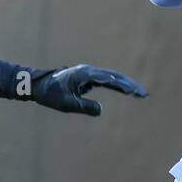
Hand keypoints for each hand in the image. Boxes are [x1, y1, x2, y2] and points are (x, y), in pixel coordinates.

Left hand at [29, 64, 147, 115]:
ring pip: (111, 77)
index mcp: (84, 74)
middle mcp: (88, 71)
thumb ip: (84, 106)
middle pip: (114, 76)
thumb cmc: (50, 94)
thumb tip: (101, 110)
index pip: (108, 79)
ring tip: (139, 93)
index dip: (122, 86)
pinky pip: (106, 80)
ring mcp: (88, 73)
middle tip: (144, 94)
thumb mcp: (66, 104)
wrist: (37, 85)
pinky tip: (126, 91)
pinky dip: (117, 85)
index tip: (134, 92)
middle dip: (130, 85)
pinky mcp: (87, 78)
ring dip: (125, 84)